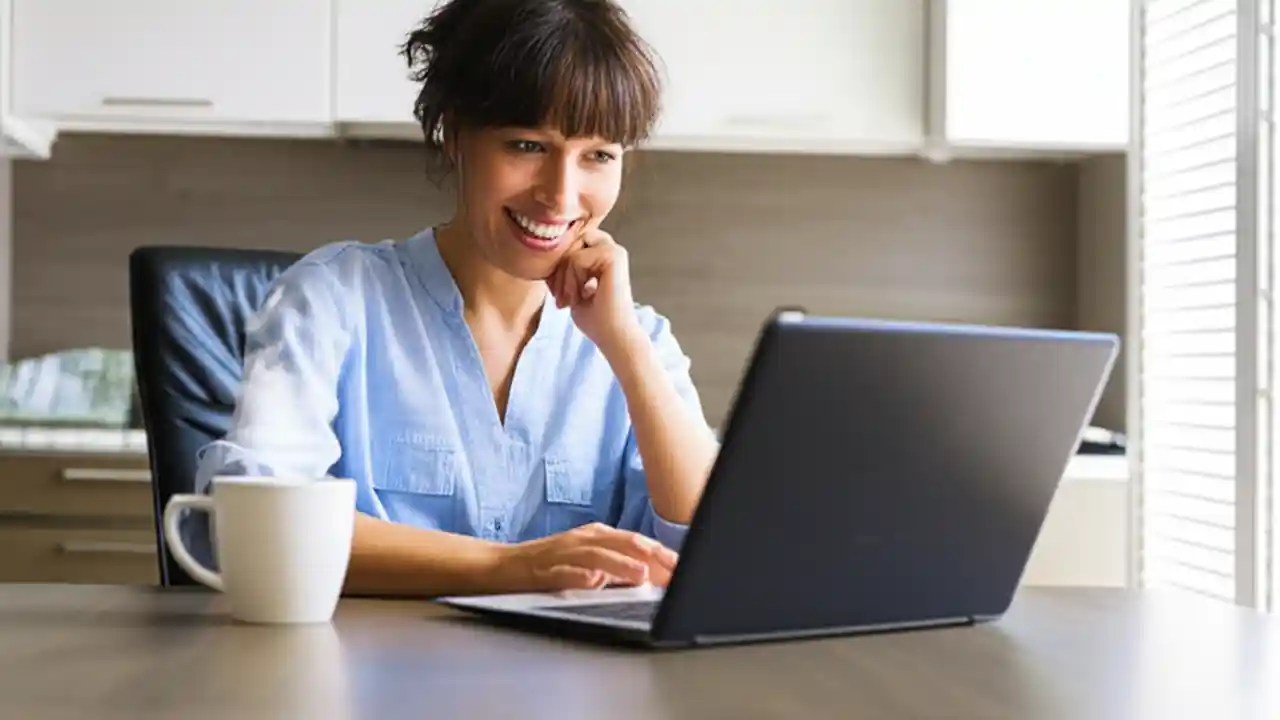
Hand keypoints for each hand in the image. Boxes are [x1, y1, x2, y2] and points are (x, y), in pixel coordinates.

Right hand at [499, 522, 678, 591]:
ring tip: (640, 575)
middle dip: (649, 555)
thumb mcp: (588, 563)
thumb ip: (618, 568)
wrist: (500, 566)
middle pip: (620, 542)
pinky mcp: (541, 569)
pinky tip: (592, 582)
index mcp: (596, 536)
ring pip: (595, 556)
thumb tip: (655, 577)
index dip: (661, 554)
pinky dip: (578, 576)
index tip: (684, 567)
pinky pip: (561, 573)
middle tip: (673, 568)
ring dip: (619, 565)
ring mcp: (561, 553)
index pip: (635, 542)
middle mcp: (582, 540)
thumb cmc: (549, 566)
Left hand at [546, 228, 644, 354]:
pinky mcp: (614, 257)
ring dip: (565, 277)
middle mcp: (612, 250)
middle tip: (562, 297)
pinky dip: (572, 279)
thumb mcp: (572, 288)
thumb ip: (565, 268)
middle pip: (570, 241)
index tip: (560, 293)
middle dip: (561, 268)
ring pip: (572, 250)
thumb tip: (543, 256)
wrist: (613, 335)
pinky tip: (581, 296)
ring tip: (572, 299)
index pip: (572, 243)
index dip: (561, 264)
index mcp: (604, 256)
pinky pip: (578, 257)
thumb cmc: (595, 318)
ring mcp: (615, 251)